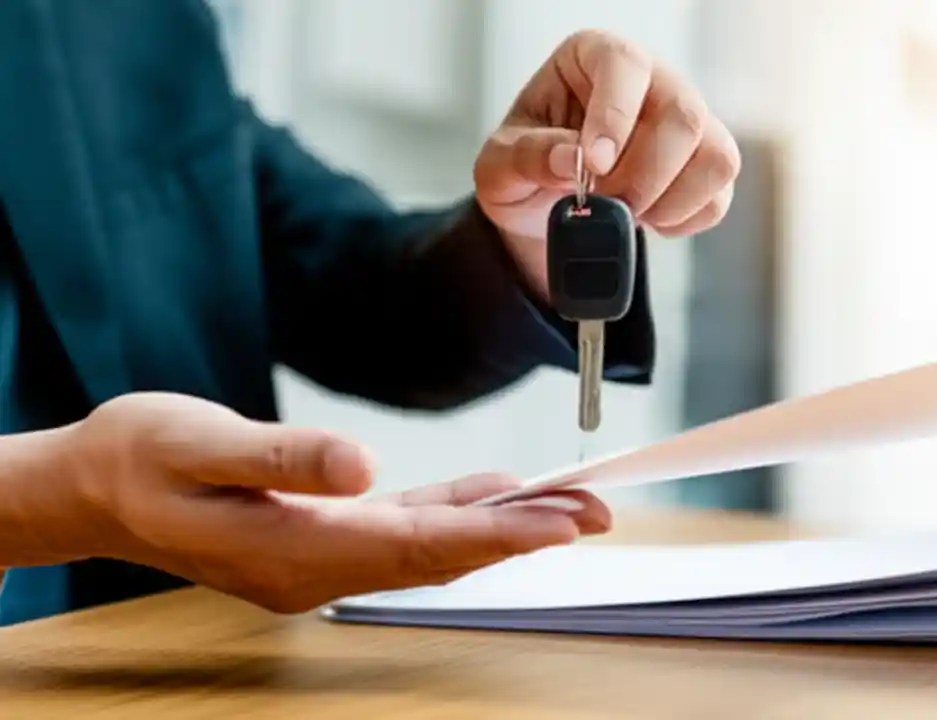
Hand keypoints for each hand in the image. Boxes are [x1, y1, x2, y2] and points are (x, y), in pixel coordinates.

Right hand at [62, 392, 608, 611]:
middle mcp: (320, 566)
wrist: (94, 487)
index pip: (420, 545)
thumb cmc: (140, 458)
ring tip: (568, 505)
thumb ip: (283, 454)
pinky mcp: (323, 535)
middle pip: (442, 554)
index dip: (497, 534)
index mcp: (297, 549)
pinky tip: (494, 495)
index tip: (563, 523)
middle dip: (522, 534)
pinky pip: (405, 530)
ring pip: (431, 545)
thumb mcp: (199, 444)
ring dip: (500, 527)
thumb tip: (362, 466)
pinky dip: (456, 513)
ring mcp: (323, 557)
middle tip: (598, 510)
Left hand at [473, 29, 740, 298]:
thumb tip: (574, 161)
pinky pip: (719, 196)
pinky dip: (682, 220)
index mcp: (594, 58)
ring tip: (628, 212)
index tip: (594, 164)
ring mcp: (687, 124)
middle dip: (645, 173)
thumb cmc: (524, 168)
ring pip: (716, 155)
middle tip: (606, 202)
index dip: (615, 113)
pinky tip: (647, 220)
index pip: (625, 64)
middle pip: (684, 113)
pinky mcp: (705, 167)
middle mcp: (653, 81)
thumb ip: (528, 156)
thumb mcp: (500, 165)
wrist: (544, 209)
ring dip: (670, 200)